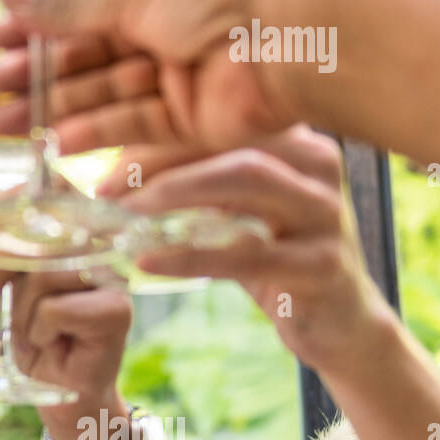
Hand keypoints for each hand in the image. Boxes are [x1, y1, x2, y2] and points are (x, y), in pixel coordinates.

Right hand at [0, 0, 329, 155]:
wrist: (299, 36)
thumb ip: (70, 6)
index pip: (82, 9)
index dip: (37, 28)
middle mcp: (165, 27)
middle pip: (87, 56)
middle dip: (35, 74)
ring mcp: (178, 76)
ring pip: (103, 95)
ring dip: (52, 109)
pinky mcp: (192, 122)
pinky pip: (135, 127)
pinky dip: (97, 134)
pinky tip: (55, 142)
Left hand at [0, 168, 132, 439]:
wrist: (62, 396)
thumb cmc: (37, 331)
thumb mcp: (7, 276)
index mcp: (83, 228)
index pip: (56, 186)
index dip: (17, 197)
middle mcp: (105, 244)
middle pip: (42, 229)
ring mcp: (116, 275)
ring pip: (44, 272)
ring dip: (21, 309)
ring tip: (30, 330)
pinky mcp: (118, 311)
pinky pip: (55, 307)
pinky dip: (38, 330)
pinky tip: (49, 344)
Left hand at [96, 126, 392, 375]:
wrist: (339, 321)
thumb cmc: (273, 254)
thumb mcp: (236, 207)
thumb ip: (195, 177)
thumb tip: (114, 165)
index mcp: (294, 136)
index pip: (218, 117)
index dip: (156, 129)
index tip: (100, 152)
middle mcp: (318, 162)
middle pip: (229, 138)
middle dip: (159, 157)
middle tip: (104, 186)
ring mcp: (326, 212)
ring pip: (244, 180)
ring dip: (173, 193)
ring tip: (122, 215)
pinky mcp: (323, 266)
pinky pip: (247, 254)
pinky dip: (190, 256)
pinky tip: (147, 262)